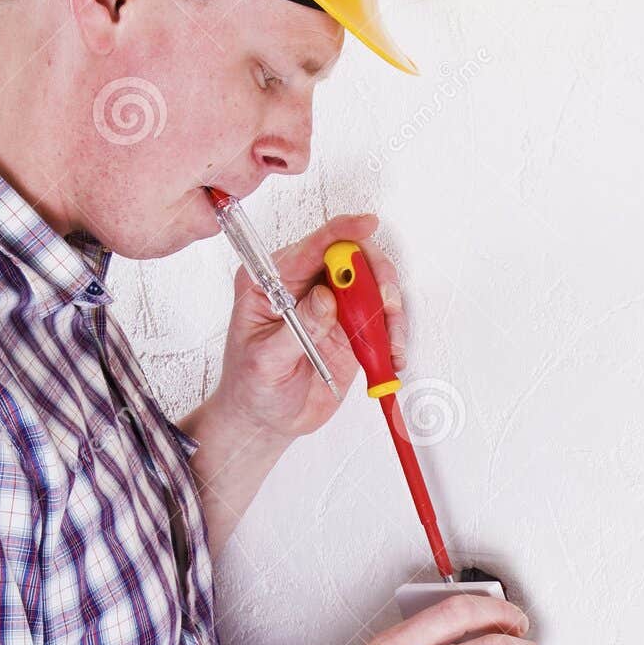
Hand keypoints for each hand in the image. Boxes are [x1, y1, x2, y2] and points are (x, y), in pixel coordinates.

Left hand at [212, 213, 408, 444]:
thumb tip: (325, 297)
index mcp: (271, 282)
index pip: (311, 246)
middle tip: (384, 305)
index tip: (367, 224)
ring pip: (372, 287)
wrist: (265, 420)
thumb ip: (298, 328)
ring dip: (389, 310)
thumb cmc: (251, 388)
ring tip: (389, 342)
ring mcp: (330, 307)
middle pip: (351, 258)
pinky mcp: (349, 329)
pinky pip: (380, 319)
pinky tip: (390, 355)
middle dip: (375, 276)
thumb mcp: (266, 360)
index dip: (342, 232)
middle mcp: (303, 287)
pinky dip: (392, 334)